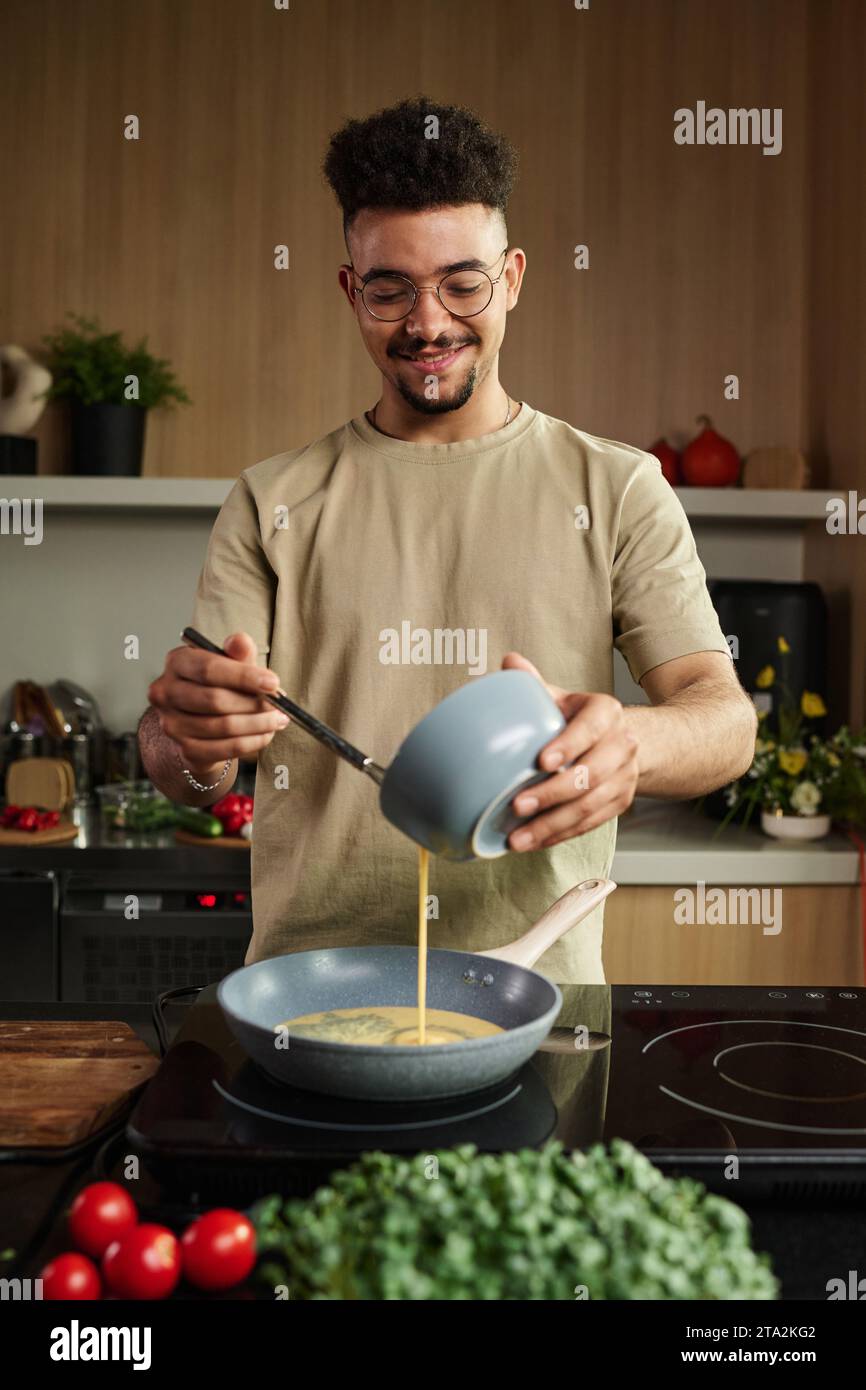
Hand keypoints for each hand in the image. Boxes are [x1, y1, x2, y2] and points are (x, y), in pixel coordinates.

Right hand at [147, 631, 288, 772]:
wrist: (199, 724)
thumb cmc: (217, 686)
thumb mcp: (229, 664)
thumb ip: (237, 653)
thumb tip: (241, 641)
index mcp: (177, 663)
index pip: (209, 669)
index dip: (244, 677)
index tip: (273, 683)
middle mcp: (166, 692)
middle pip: (216, 700)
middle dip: (254, 703)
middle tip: (279, 705)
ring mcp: (172, 724)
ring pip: (223, 726)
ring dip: (258, 724)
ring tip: (278, 719)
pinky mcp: (185, 749)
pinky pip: (226, 748)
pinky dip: (252, 742)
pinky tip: (266, 734)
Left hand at [502, 652, 638, 850]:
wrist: (619, 740)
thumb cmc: (578, 719)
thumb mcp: (561, 697)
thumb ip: (533, 683)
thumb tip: (508, 662)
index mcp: (606, 712)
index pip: (590, 728)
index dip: (568, 745)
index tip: (540, 762)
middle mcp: (622, 745)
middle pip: (591, 774)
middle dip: (553, 794)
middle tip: (517, 805)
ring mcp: (624, 778)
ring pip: (590, 806)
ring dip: (553, 825)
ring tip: (518, 837)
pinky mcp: (619, 804)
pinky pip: (590, 825)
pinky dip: (560, 836)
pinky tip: (533, 842)